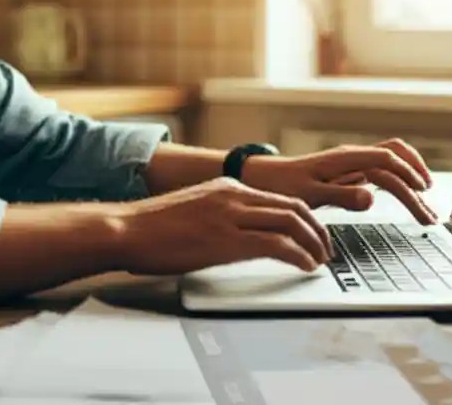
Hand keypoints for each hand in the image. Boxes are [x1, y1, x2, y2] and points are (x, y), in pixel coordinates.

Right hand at [113, 178, 331, 274]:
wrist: (125, 229)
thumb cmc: (151, 228)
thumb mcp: (195, 211)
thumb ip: (222, 216)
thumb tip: (243, 237)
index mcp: (227, 186)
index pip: (280, 199)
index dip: (305, 218)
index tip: (314, 235)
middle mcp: (233, 195)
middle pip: (294, 207)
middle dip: (318, 230)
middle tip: (326, 250)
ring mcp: (230, 215)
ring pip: (291, 222)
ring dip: (313, 244)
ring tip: (320, 261)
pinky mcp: (226, 239)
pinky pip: (276, 244)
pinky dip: (298, 255)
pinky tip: (304, 266)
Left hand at [242, 139, 438, 222]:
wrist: (264, 178)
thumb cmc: (283, 185)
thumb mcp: (309, 194)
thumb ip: (340, 196)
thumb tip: (371, 198)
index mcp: (345, 158)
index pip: (387, 160)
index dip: (408, 176)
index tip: (423, 197)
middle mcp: (352, 156)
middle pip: (396, 158)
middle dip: (417, 182)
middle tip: (430, 216)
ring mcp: (353, 162)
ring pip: (393, 160)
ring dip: (412, 177)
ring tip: (426, 204)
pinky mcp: (351, 170)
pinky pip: (383, 168)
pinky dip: (401, 178)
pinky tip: (408, 194)